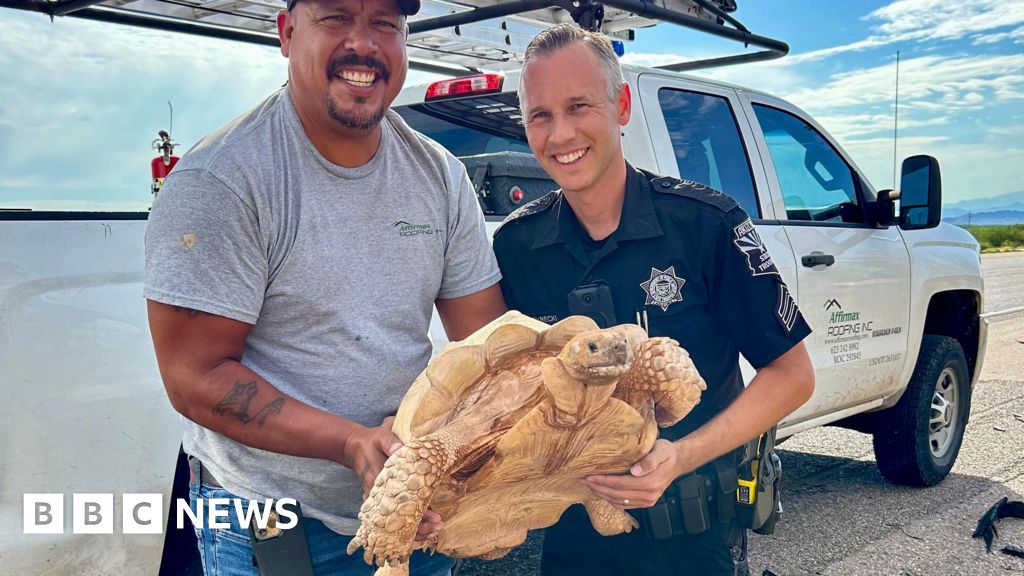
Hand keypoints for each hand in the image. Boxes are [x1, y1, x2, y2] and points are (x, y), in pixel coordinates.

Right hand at [343, 417, 444, 540]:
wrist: (354, 446)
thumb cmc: (371, 442)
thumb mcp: (381, 437)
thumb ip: (391, 443)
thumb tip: (401, 449)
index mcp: (379, 481)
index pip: (400, 504)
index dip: (419, 514)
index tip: (435, 517)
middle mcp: (377, 495)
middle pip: (398, 520)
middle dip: (420, 527)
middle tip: (439, 526)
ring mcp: (378, 500)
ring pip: (395, 522)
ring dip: (415, 528)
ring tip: (435, 528)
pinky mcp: (380, 499)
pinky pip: (393, 517)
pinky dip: (407, 523)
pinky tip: (423, 523)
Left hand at [584, 439, 691, 508]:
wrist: (678, 461)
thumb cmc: (667, 452)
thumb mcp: (660, 451)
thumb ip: (649, 461)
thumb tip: (635, 471)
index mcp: (650, 483)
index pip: (620, 484)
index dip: (603, 481)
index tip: (588, 476)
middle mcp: (648, 496)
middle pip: (617, 495)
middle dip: (598, 488)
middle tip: (582, 480)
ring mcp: (647, 501)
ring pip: (618, 502)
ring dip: (602, 495)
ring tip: (589, 485)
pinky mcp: (645, 503)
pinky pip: (624, 504)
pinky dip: (611, 499)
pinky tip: (602, 491)